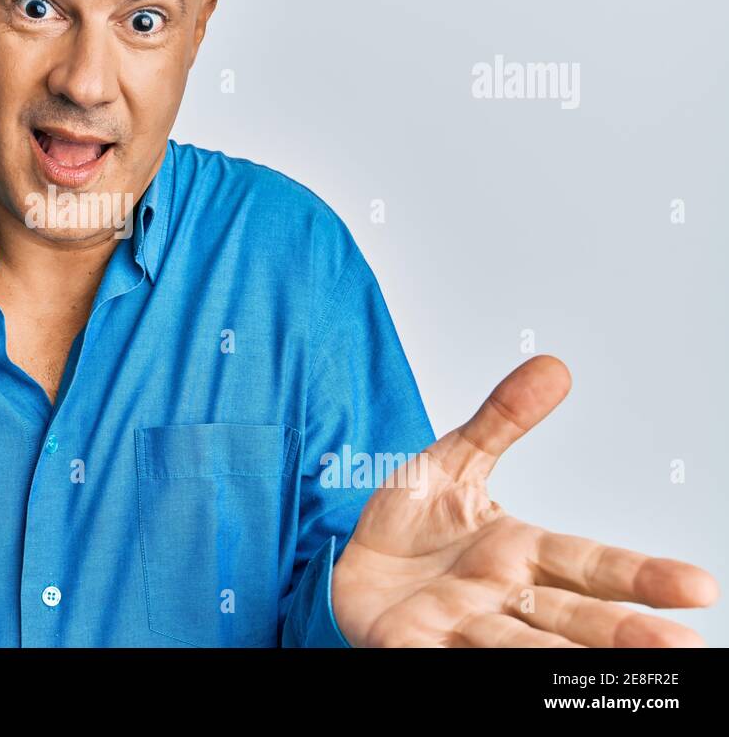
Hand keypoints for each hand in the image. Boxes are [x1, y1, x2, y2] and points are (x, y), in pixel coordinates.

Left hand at [331, 355, 717, 646]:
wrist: (346, 565)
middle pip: (568, 615)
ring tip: (597, 668)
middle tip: (680, 646)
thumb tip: (552, 367)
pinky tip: (493, 672)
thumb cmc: (410, 526)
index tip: (699, 585)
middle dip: (618, 631)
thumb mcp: (452, 461)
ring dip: (556, 658)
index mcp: (518, 552)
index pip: (589, 563)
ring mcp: (458, 627)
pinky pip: (443, 659)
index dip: (640, 575)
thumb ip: (501, 420)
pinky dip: (467, 668)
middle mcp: (499, 596)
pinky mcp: (412, 646)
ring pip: (515, 645)